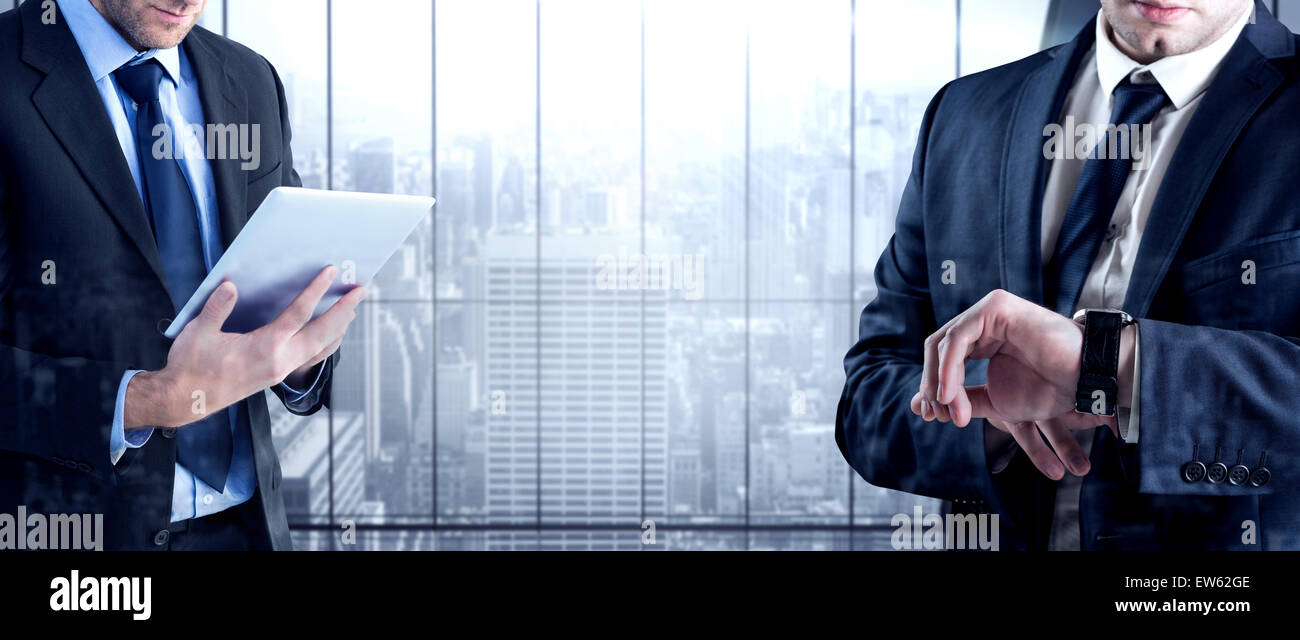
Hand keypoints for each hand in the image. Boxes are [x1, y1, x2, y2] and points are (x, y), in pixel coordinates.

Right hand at [124, 266, 364, 428]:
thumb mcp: (199, 331)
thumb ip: (217, 307)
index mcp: (265, 346)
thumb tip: (231, 286)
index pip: (299, 313)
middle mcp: (280, 361)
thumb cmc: (191, 367)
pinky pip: (311, 359)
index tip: (331, 273)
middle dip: (344, 310)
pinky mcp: (277, 377)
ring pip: (322, 349)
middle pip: (323, 333)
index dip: (317, 291)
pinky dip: (326, 345)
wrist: (186, 400)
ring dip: (339, 328)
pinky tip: (331, 336)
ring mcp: (282, 371)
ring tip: (352, 309)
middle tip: (360, 290)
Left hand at [908, 290, 1127, 472]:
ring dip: (939, 381)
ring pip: (943, 343)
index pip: (941, 357)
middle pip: (936, 348)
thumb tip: (920, 406)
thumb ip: (960, 399)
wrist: (1086, 382)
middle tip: (935, 415)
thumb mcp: (995, 401)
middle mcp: (983, 320)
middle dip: (931, 385)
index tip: (934, 417)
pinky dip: (948, 369)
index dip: (932, 387)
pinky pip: (957, 338)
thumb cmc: (1049, 390)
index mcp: (982, 337)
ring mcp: (989, 311)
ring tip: (950, 411)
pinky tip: (950, 394)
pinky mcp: (996, 308)